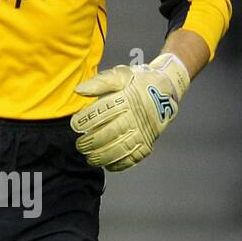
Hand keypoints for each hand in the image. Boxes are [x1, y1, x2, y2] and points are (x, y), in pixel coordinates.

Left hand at [70, 52, 189, 170]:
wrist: (165, 90)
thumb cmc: (138, 82)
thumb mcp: (121, 75)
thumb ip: (100, 82)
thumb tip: (79, 90)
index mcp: (127, 99)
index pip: (104, 111)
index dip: (88, 120)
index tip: (75, 126)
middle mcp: (136, 117)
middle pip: (112, 132)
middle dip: (93, 141)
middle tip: (80, 145)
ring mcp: (143, 132)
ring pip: (122, 148)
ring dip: (104, 156)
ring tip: (90, 158)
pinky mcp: (148, 143)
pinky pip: (134, 157)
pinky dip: (120, 165)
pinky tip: (107, 165)